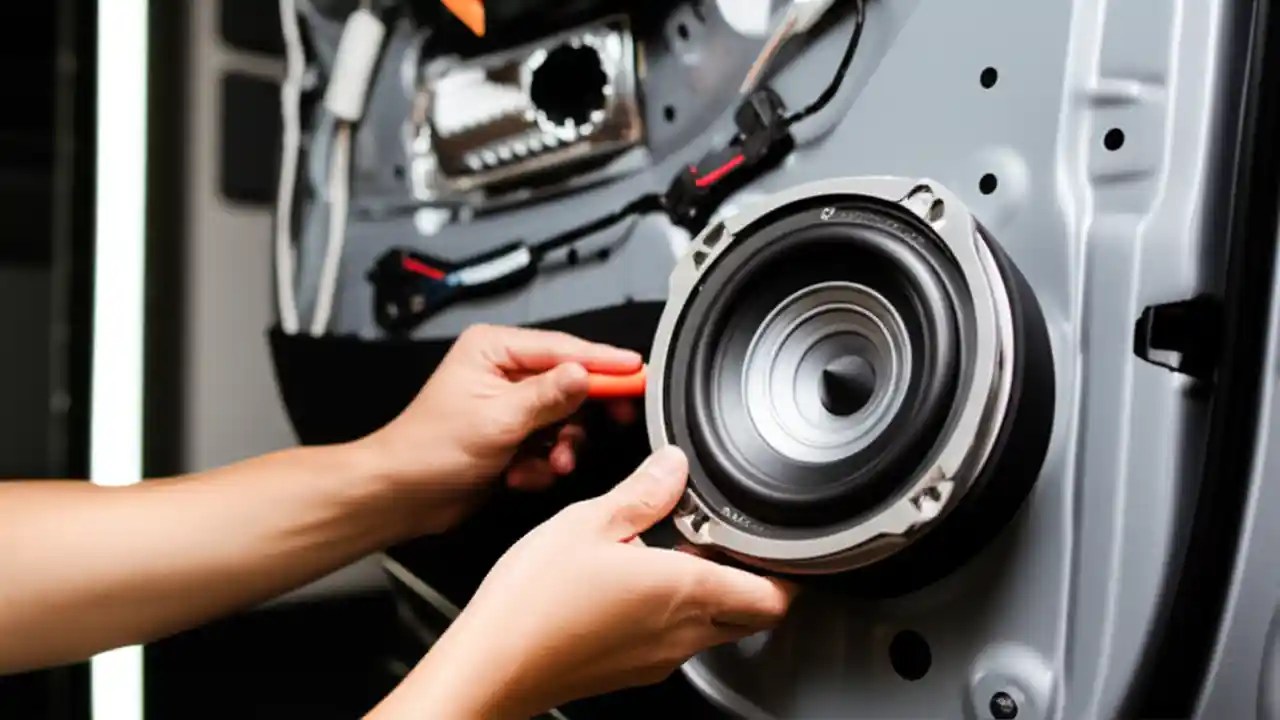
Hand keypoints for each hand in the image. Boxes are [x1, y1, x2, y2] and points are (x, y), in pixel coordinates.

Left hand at [357, 324, 642, 535]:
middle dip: (582, 414)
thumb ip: (548, 396)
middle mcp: (504, 372)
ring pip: (565, 419)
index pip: (564, 348)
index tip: (636, 372)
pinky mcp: (513, 436)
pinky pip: (551, 444)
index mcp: (495, 350)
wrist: (402, 496)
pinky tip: (521, 475)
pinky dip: (543, 463)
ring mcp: (510, 405)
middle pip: (570, 383)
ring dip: (562, 446)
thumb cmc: (430, 450)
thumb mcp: (499, 419)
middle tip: (613, 423)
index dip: (604, 362)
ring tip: (550, 463)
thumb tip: (583, 373)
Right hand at [375, 447, 796, 719]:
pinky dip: (674, 614)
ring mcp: (657, 659)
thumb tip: (674, 466)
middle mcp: (681, 635)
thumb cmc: (534, 601)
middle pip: (751, 617)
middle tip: (728, 543)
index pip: (773, 597)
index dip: (786, 572)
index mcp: (685, 593)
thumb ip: (642, 492)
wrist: (492, 666)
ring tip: (674, 554)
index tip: (774, 544)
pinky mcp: (631, 671)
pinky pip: (674, 642)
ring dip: (709, 595)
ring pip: (713, 630)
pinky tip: (634, 583)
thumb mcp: (589, 522)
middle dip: (753, 582)